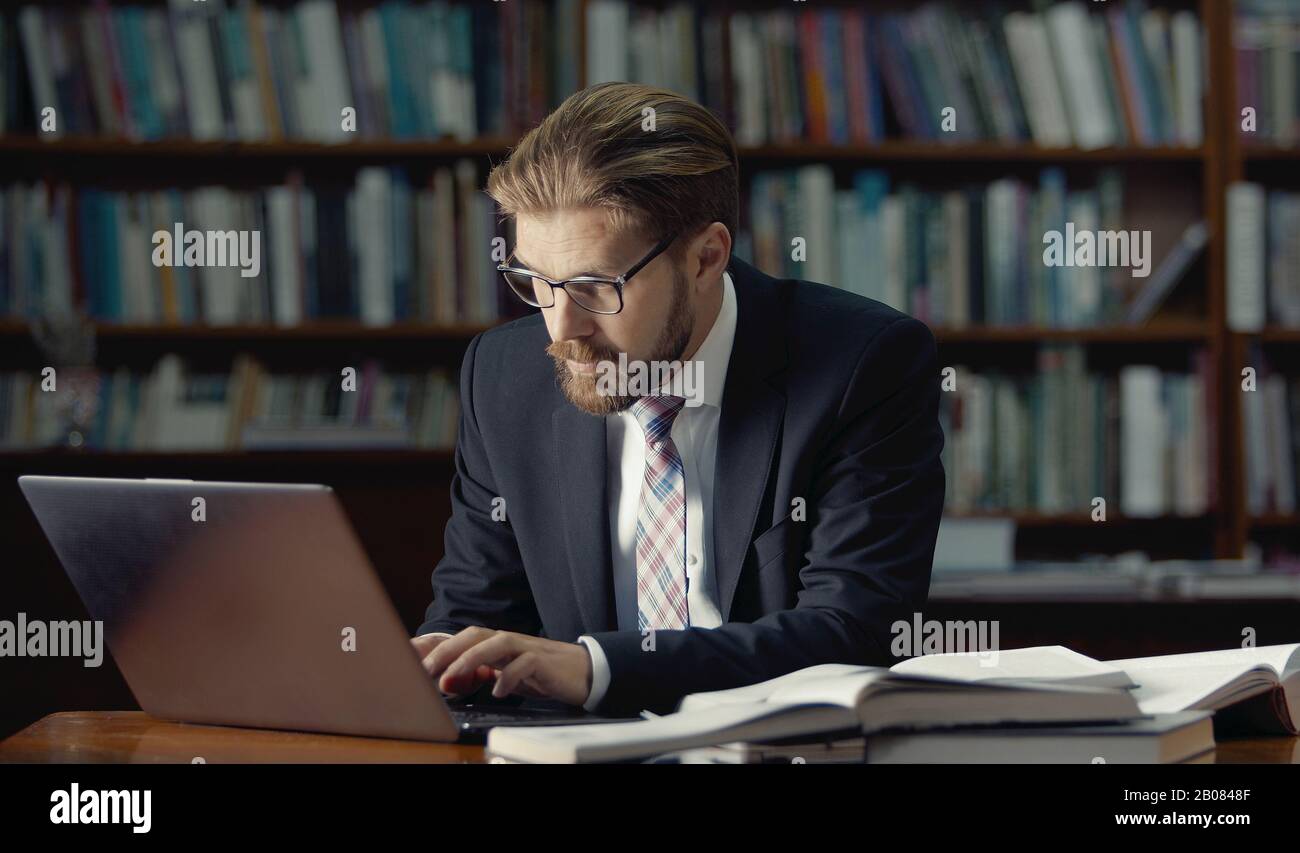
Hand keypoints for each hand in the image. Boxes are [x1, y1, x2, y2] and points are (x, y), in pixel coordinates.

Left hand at [417, 627, 592, 706]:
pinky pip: (524, 664)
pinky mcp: (543, 661)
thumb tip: (452, 680)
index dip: (438, 648)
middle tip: (424, 670)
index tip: (414, 662)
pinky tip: (498, 691)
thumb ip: (482, 673)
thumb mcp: (506, 674)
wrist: (582, 672)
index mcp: (497, 643)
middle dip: (446, 651)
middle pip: (473, 635)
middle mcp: (508, 641)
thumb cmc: (541, 673)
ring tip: (451, 678)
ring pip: (495, 643)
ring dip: (470, 660)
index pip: (463, 639)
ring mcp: (526, 648)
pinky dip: (508, 677)